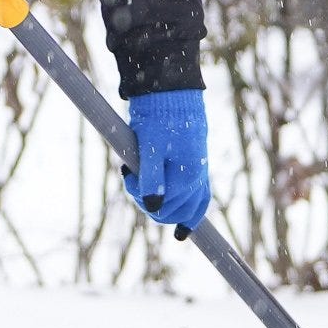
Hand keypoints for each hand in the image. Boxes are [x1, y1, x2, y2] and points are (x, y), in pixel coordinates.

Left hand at [122, 88, 209, 234]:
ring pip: (184, 208)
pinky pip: (198, 201)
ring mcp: (200, 175)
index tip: (127, 176)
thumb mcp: (148, 148)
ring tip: (143, 182)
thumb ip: (151, 178)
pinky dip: (189, 216)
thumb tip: (153, 207)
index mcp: (187, 176)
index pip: (163, 208)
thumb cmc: (157, 120)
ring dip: (162, 204)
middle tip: (131, 178)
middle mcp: (198, 179)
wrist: (172, 95)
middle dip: (148, 202)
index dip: (141, 199)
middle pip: (171, 211)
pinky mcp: (198, 169)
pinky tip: (182, 232)